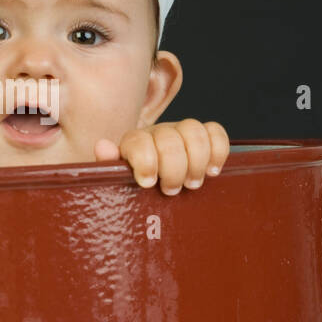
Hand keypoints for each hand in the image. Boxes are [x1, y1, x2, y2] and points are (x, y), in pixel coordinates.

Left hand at [94, 119, 229, 192]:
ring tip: (192, 184)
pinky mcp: (202, 139)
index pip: (139, 141)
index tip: (147, 183)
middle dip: (174, 168)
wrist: (148, 187)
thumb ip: (106, 166)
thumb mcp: (113, 183)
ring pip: (194, 130)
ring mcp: (181, 134)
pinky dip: (218, 150)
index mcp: (133, 143)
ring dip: (197, 161)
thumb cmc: (131, 189)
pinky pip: (215, 131)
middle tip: (171, 191)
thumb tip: (103, 146)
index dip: (146, 161)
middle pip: (170, 139)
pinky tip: (212, 171)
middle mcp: (157, 134)